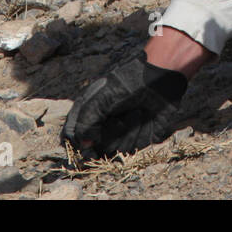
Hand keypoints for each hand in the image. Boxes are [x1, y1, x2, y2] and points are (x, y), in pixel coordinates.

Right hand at [62, 51, 187, 158]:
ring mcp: (117, 133)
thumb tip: (84, 144)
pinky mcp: (134, 139)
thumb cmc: (128, 84)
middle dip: (108, 134)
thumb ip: (86, 120)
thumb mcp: (101, 98)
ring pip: (112, 149)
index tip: (89, 142)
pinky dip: (137, 134)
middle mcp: (100, 125)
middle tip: (118, 119)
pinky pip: (130, 148)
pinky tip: (144, 117)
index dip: (78, 142)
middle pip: (93, 147)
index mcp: (87, 111)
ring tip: (136, 112)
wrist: (159, 82)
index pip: (72, 134)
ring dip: (126, 131)